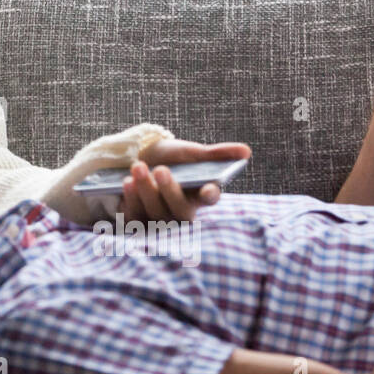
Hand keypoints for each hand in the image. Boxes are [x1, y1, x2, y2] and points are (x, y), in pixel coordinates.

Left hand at [124, 138, 252, 221]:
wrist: (139, 159)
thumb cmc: (171, 159)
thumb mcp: (192, 153)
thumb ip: (217, 153)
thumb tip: (246, 151)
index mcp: (200, 195)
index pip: (210, 200)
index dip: (210, 195)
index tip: (208, 188)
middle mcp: (182, 212)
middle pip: (180, 210)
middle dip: (170, 190)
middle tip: (161, 169)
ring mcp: (160, 219)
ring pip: (156, 214)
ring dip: (147, 191)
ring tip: (138, 167)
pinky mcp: (138, 221)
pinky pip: (135, 217)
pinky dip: (131, 199)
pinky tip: (127, 182)